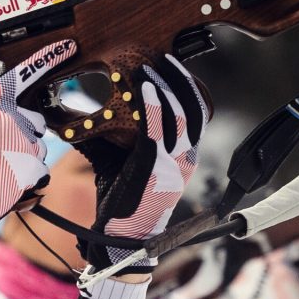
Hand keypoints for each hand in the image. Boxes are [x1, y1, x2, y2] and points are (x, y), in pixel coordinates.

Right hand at [0, 41, 75, 240]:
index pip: (24, 73)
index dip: (47, 58)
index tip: (68, 48)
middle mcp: (11, 116)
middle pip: (35, 120)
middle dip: (24, 133)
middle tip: (0, 148)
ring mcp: (23, 141)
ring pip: (37, 147)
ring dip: (25, 157)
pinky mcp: (30, 166)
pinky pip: (39, 171)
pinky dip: (27, 178)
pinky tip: (6, 181)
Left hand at [74, 58, 209, 270]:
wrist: (123, 240)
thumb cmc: (125, 205)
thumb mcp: (131, 168)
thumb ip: (125, 141)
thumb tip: (101, 115)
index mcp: (185, 160)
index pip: (197, 116)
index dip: (188, 89)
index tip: (173, 68)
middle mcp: (186, 161)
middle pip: (193, 110)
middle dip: (180, 80)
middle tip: (164, 58)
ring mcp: (173, 165)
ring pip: (178, 117)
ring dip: (165, 87)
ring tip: (151, 66)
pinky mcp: (154, 169)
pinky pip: (156, 131)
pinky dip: (152, 106)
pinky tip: (144, 88)